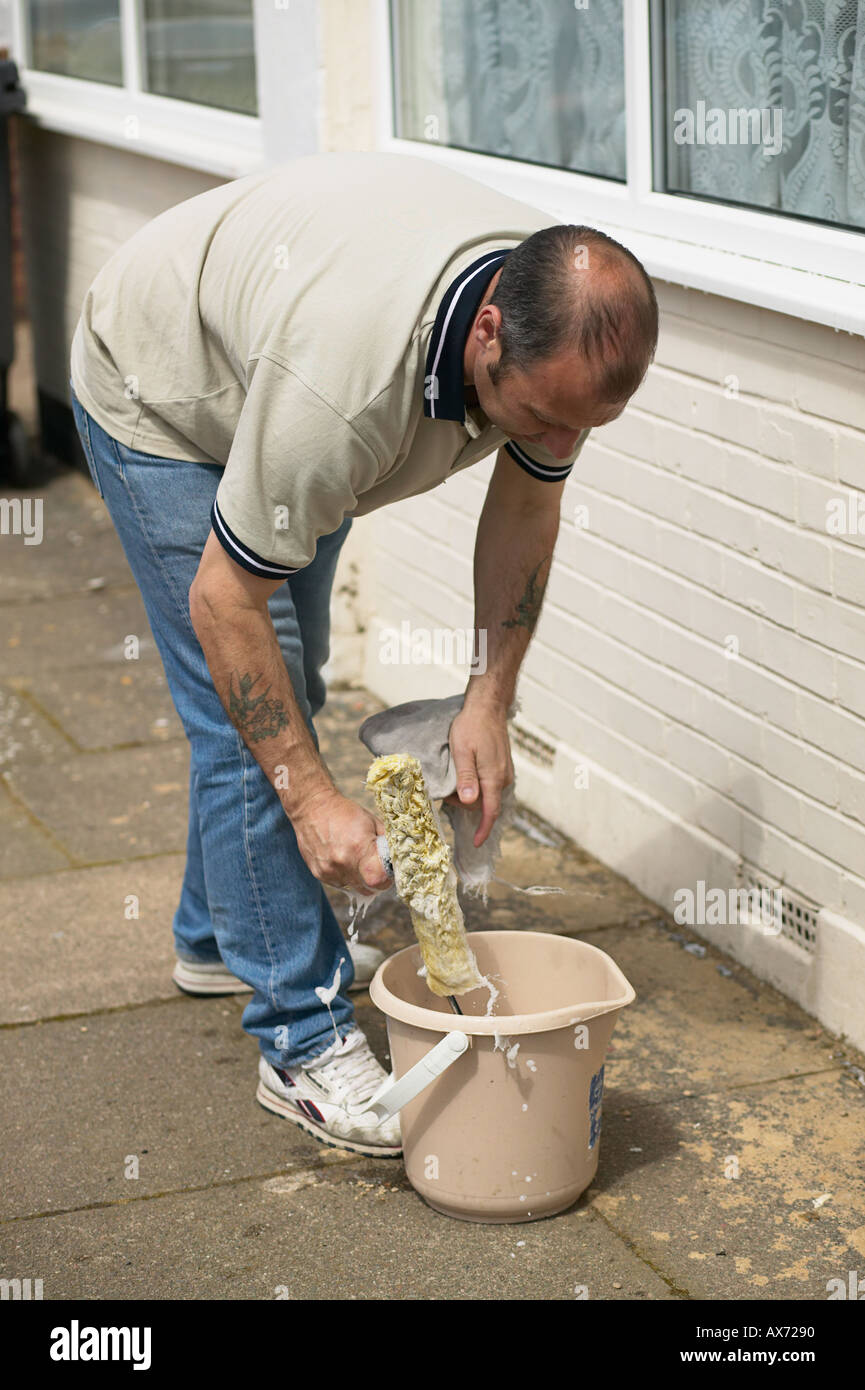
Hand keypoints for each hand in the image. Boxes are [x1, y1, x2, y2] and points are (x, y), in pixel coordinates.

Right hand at [292, 788, 389, 894]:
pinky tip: (342, 859)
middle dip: (375, 881)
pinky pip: (339, 884)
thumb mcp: (371, 822)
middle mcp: (342, 863)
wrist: (312, 808)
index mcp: (359, 848)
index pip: (379, 881)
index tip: (388, 871)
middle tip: (375, 866)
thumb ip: (386, 843)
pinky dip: (345, 876)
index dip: (387, 879)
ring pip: (354, 889)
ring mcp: (329, 871)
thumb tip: (397, 859)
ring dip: (359, 879)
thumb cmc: (344, 812)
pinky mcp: (319, 874)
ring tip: (356, 859)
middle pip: (368, 889)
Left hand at [443, 701, 513, 847]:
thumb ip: (466, 777)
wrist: (487, 707)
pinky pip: (489, 784)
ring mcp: (504, 771)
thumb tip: (470, 801)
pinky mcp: (501, 766)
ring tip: (453, 780)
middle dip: (465, 804)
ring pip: (486, 794)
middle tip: (447, 791)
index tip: (476, 843)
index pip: (490, 812)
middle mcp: (502, 778)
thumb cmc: (472, 726)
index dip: (483, 830)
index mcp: (493, 778)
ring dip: (469, 794)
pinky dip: (476, 786)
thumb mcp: (462, 751)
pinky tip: (464, 775)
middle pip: (484, 804)